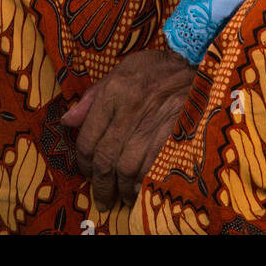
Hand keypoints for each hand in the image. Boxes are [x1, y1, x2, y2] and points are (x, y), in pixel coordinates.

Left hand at [61, 48, 195, 207]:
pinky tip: (140, 188)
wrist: (198, 67)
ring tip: (121, 195)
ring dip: (121, 188)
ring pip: (126, 168)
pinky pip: (152, 168)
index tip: (87, 172)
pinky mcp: (174, 133)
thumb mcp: (121, 71)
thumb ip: (92, 97)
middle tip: (102, 197)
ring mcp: (154, 121)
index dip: (84, 162)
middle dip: (100, 184)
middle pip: (106, 158)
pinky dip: (143, 184)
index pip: (88, 138)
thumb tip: (67, 122)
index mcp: (114, 90)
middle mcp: (131, 107)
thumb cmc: (155, 70)